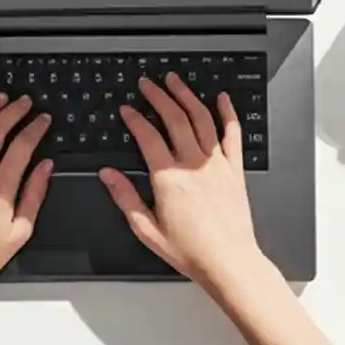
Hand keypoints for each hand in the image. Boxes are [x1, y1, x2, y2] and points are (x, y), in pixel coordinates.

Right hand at [98, 73, 268, 287]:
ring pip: (202, 119)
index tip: (127, 109)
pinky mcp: (236, 170)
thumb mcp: (147, 230)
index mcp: (169, 179)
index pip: (148, 136)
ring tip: (175, 81)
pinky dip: (228, 113)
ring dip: (187, 96)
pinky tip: (223, 99)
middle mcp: (194, 166)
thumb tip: (108, 175)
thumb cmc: (191, 251)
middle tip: (148, 83)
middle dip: (158, 96)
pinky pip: (233, 134)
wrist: (229, 262)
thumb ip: (125, 198)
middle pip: (174, 118)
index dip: (135, 119)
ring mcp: (217, 164)